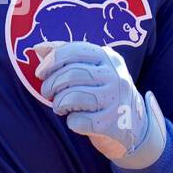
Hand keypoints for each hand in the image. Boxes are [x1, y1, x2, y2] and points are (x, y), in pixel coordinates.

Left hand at [35, 41, 167, 167]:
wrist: (134, 124)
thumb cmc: (103, 92)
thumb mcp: (92, 69)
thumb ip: (66, 56)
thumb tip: (38, 47)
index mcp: (109, 57)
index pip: (75, 50)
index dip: (52, 60)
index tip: (40, 73)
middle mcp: (116, 75)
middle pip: (72, 73)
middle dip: (52, 84)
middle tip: (47, 93)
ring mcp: (116, 99)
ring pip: (74, 96)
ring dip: (59, 103)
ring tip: (59, 106)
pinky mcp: (113, 123)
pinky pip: (80, 121)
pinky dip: (72, 121)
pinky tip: (75, 120)